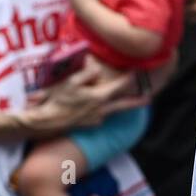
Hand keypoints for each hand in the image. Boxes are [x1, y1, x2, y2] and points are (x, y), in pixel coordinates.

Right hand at [23, 61, 145, 136]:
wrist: (46, 122)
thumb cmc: (57, 100)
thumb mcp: (70, 82)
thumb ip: (86, 74)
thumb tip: (97, 69)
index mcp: (98, 98)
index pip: (119, 87)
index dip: (129, 79)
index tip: (137, 73)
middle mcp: (101, 111)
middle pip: (123, 105)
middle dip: (137, 101)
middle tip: (149, 99)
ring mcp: (95, 120)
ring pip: (112, 111)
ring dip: (121, 106)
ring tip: (129, 102)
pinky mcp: (88, 126)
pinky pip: (100, 116)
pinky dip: (104, 111)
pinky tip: (101, 107)